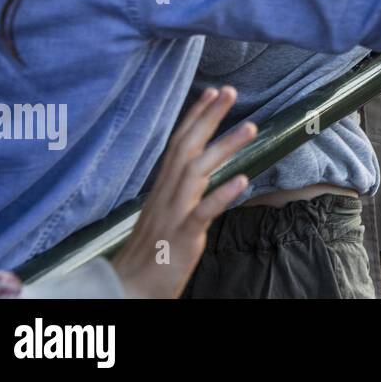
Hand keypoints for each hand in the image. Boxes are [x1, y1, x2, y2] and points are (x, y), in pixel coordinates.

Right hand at [111, 87, 255, 298]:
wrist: (129, 289)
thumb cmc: (151, 252)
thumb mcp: (166, 213)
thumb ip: (181, 189)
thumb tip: (200, 167)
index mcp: (163, 188)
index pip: (179, 143)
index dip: (195, 116)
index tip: (214, 92)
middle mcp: (165, 195)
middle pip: (186, 147)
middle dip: (209, 117)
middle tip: (231, 91)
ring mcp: (172, 215)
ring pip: (196, 173)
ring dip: (224, 147)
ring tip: (251, 127)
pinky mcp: (181, 238)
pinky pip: (201, 213)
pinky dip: (221, 196)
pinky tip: (242, 180)